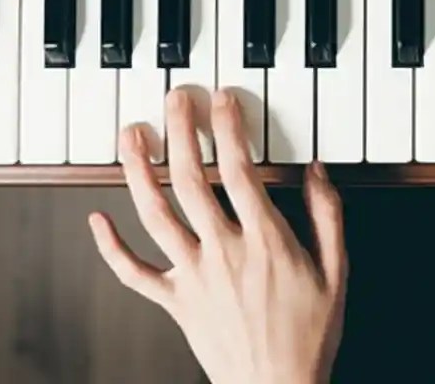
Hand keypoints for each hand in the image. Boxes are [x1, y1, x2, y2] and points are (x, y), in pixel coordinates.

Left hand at [88, 89, 347, 383]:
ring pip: (154, 213)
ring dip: (138, 170)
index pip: (239, 169)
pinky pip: (133, 272)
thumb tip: (317, 171)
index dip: (227, 128)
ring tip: (131, 134)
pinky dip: (110, 246)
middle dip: (180, 131)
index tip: (222, 99)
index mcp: (265, 240)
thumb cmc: (309, 336)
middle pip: (191, 179)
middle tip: (175, 98)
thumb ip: (328, 216)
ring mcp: (193, 275)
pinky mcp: (174, 301)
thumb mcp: (338, 271)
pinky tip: (96, 218)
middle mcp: (222, 251)